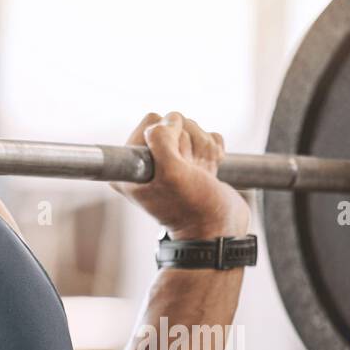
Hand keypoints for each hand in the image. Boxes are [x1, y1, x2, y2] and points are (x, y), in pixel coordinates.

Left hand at [111, 111, 250, 238]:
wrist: (220, 230)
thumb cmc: (193, 207)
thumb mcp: (171, 173)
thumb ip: (162, 140)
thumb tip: (171, 118)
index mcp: (130, 165)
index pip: (152, 121)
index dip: (172, 138)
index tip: (175, 166)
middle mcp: (148, 161)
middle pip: (175, 123)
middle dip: (191, 145)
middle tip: (192, 172)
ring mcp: (171, 160)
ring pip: (193, 128)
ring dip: (205, 150)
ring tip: (202, 174)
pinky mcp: (192, 161)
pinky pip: (208, 137)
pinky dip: (214, 151)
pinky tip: (210, 171)